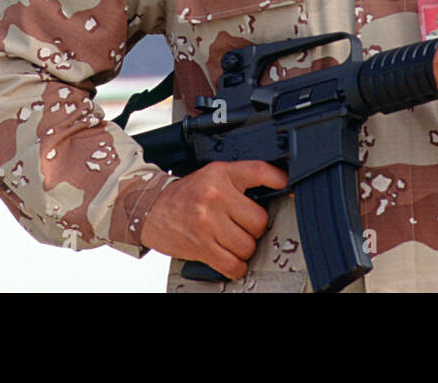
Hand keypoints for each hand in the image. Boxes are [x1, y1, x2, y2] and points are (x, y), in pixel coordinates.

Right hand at [140, 160, 287, 279]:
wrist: (149, 208)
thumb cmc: (184, 195)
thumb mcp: (211, 176)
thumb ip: (238, 182)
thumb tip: (273, 191)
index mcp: (220, 174)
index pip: (258, 172)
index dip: (278, 180)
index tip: (287, 187)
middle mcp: (215, 195)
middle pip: (258, 220)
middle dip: (254, 228)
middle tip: (242, 225)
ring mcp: (208, 221)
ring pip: (248, 245)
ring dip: (244, 248)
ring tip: (231, 240)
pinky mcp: (201, 245)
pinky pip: (233, 264)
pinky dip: (235, 266)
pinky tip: (229, 257)